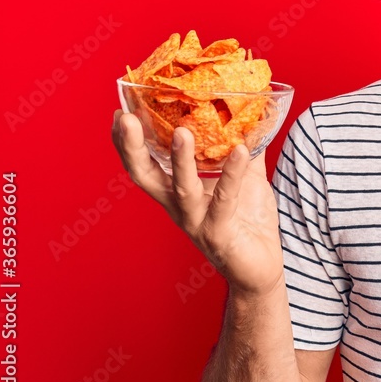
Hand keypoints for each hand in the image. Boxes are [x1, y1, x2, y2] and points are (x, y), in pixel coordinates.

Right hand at [111, 109, 283, 296]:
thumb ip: (244, 148)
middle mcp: (178, 207)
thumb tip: (251, 115)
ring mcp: (196, 221)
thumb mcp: (245, 178)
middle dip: (132, 148)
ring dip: (180, 160)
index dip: (127, 143)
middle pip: (145, 176)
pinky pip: (224, 200)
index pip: (143, 165)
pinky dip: (232, 174)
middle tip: (126, 118)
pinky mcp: (219, 233)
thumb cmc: (247, 221)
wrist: (261, 268)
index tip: (119, 113)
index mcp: (176, 192)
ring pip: (182, 189)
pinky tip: (239, 151)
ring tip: (182, 131)